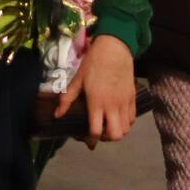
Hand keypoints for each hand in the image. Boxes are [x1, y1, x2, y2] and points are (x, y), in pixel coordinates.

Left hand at [55, 34, 136, 148]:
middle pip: (115, 135)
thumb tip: (57, 115)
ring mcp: (124, 102)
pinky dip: (126, 123)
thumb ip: (67, 98)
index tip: (88, 141)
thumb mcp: (77, 79)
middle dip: (107, 139)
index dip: (91, 140)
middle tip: (100, 133)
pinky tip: (118, 117)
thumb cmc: (93, 63)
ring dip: (117, 131)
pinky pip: (133, 118)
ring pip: (126, 129)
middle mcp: (112, 106)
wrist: (115, 48)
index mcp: (97, 102)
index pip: (96, 131)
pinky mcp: (133, 97)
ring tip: (109, 126)